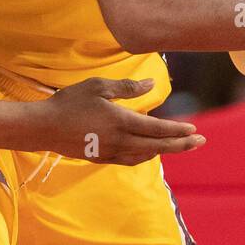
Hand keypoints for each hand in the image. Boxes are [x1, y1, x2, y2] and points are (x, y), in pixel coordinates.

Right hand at [41, 77, 205, 165]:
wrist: (43, 127)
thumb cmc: (70, 102)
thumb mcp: (99, 87)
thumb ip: (127, 88)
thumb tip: (152, 85)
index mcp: (121, 122)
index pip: (157, 129)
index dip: (177, 130)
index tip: (194, 129)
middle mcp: (119, 141)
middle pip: (157, 146)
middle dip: (181, 145)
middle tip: (200, 142)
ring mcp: (110, 152)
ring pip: (145, 156)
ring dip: (164, 152)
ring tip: (179, 146)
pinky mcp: (100, 158)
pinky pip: (130, 160)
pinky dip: (144, 156)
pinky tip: (149, 152)